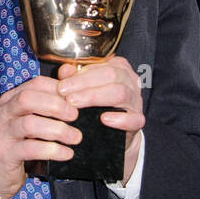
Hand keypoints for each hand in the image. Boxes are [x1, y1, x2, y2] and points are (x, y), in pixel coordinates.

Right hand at [0, 75, 80, 198]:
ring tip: (76, 137)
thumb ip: (48, 99)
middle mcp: (4, 112)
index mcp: (11, 99)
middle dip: (56, 105)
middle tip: (75, 116)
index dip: (58, 89)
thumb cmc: (18, 141)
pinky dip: (52, 150)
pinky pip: (30, 149)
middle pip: (28, 99)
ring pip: (29, 124)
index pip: (35, 84)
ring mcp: (2, 132)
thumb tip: (69, 73)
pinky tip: (66, 153)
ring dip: (57, 129)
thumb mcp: (31, 118)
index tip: (77, 98)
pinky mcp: (4, 153)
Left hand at [55, 55, 144, 181]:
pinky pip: (134, 119)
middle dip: (85, 84)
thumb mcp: (84, 87)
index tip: (61, 86)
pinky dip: (120, 119)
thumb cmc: (97, 103)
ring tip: (75, 104)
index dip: (80, 75)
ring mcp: (136, 100)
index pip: (101, 66)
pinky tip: (104, 119)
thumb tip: (65, 71)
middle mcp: (130, 81)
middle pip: (111, 75)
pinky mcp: (138, 121)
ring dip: (95, 97)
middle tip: (66, 95)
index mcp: (119, 67)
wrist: (114, 132)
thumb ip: (74, 77)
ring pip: (120, 93)